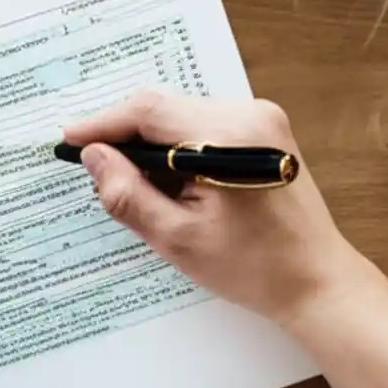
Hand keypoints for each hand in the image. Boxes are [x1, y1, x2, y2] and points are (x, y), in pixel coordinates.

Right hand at [64, 90, 369, 326]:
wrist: (318, 280)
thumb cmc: (255, 267)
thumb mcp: (178, 238)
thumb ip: (129, 194)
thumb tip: (94, 157)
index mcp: (229, 136)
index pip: (149, 111)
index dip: (102, 123)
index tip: (69, 139)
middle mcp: (248, 114)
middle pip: (163, 107)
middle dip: (124, 134)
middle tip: (94, 167)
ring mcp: (260, 118)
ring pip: (180, 113)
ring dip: (150, 140)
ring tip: (132, 181)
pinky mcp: (264, 128)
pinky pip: (201, 122)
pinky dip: (175, 143)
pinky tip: (167, 178)